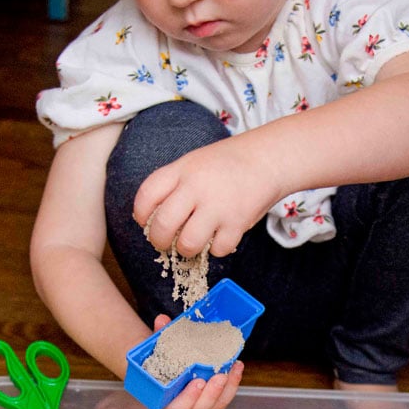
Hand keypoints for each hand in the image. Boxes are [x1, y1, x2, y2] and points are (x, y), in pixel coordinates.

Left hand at [133, 138, 282, 257]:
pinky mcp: (238, 222)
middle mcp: (196, 187)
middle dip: (158, 241)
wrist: (268, 159)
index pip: (146, 195)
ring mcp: (218, 206)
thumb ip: (174, 185)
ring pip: (187, 244)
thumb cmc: (227, 164)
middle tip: (163, 243)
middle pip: (162, 225)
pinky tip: (220, 237)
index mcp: (181, 170)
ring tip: (192, 242)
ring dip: (186, 249)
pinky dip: (217, 249)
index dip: (140, 214)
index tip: (145, 221)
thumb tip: (152, 219)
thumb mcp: (194, 163)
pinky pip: (217, 250)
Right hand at [151, 314, 244, 408]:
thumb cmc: (160, 373)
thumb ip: (159, 340)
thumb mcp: (156, 358)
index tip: (197, 382)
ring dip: (226, 389)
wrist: (165, 384)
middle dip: (212, 393)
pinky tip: (237, 367)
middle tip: (219, 376)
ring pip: (216, 406)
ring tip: (231, 369)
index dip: (188, 399)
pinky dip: (232, 384)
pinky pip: (225, 399)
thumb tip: (162, 319)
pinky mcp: (212, 408)